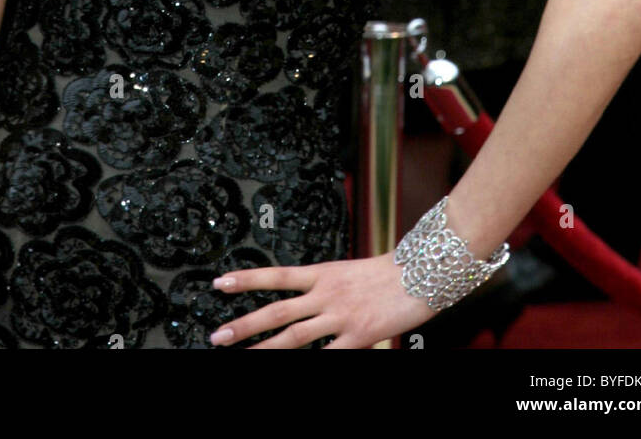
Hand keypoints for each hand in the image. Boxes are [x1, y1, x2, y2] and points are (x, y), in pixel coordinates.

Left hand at [208, 251, 434, 349]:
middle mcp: (326, 294)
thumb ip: (323, 286)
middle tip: (219, 335)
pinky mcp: (358, 337)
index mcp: (322, 273)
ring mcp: (340, 316)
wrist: (421, 274)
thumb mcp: (347, 271)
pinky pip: (328, 355)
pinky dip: (311, 363)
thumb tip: (300, 295)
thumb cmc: (387, 272)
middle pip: (277, 311)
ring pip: (294, 336)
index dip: (247, 279)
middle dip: (245, 325)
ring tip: (240, 356)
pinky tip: (294, 368)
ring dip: (265, 348)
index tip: (220, 283)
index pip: (276, 275)